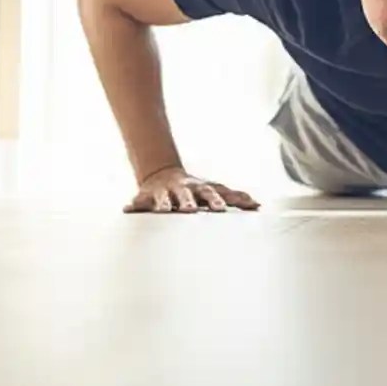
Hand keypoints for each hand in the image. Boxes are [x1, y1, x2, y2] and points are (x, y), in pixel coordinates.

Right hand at [124, 165, 259, 213]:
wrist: (163, 174)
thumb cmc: (195, 189)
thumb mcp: (214, 190)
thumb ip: (235, 197)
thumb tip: (258, 205)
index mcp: (201, 189)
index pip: (212, 193)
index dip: (217, 200)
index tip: (222, 209)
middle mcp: (184, 189)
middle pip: (188, 195)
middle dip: (189, 202)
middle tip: (192, 211)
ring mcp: (165, 193)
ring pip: (164, 199)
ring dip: (164, 204)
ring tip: (164, 211)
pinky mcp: (147, 197)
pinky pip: (139, 202)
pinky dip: (133, 205)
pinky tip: (127, 210)